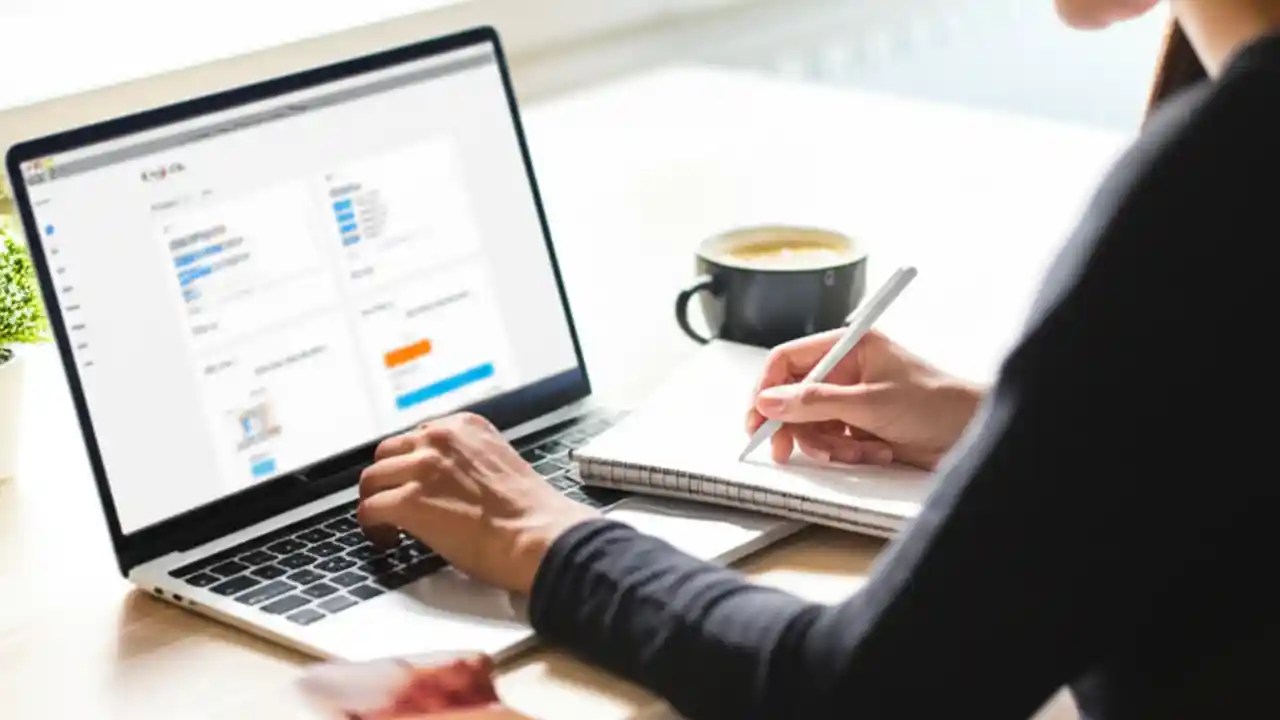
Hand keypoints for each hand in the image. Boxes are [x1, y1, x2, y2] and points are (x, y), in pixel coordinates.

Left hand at [357, 413, 599, 594]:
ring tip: (386, 524)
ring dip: (376, 500)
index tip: (412, 479)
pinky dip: (372, 527)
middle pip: (387, 452)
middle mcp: (440, 438)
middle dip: (388, 478)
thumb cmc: (530, 513)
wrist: (538, 536)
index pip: (418, 435)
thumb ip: (466, 462)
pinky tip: (386, 539)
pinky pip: (370, 509)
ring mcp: (422, 468)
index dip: (410, 463)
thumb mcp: (498, 464)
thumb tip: (446, 484)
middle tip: (392, 501)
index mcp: (465, 426)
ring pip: (372, 479)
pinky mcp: (409, 501)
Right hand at [747, 330, 983, 469]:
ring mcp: (852, 399)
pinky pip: (832, 441)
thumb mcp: (870, 402)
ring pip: (811, 424)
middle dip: (794, 425)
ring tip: (858, 451)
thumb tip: (769, 401)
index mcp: (849, 346)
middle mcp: (847, 369)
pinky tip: (876, 451)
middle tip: (783, 450)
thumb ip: (815, 402)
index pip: (789, 359)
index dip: (768, 388)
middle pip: (794, 396)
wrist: (973, 434)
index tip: (757, 417)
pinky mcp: (861, 426)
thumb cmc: (936, 404)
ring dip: (828, 444)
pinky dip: (847, 452)